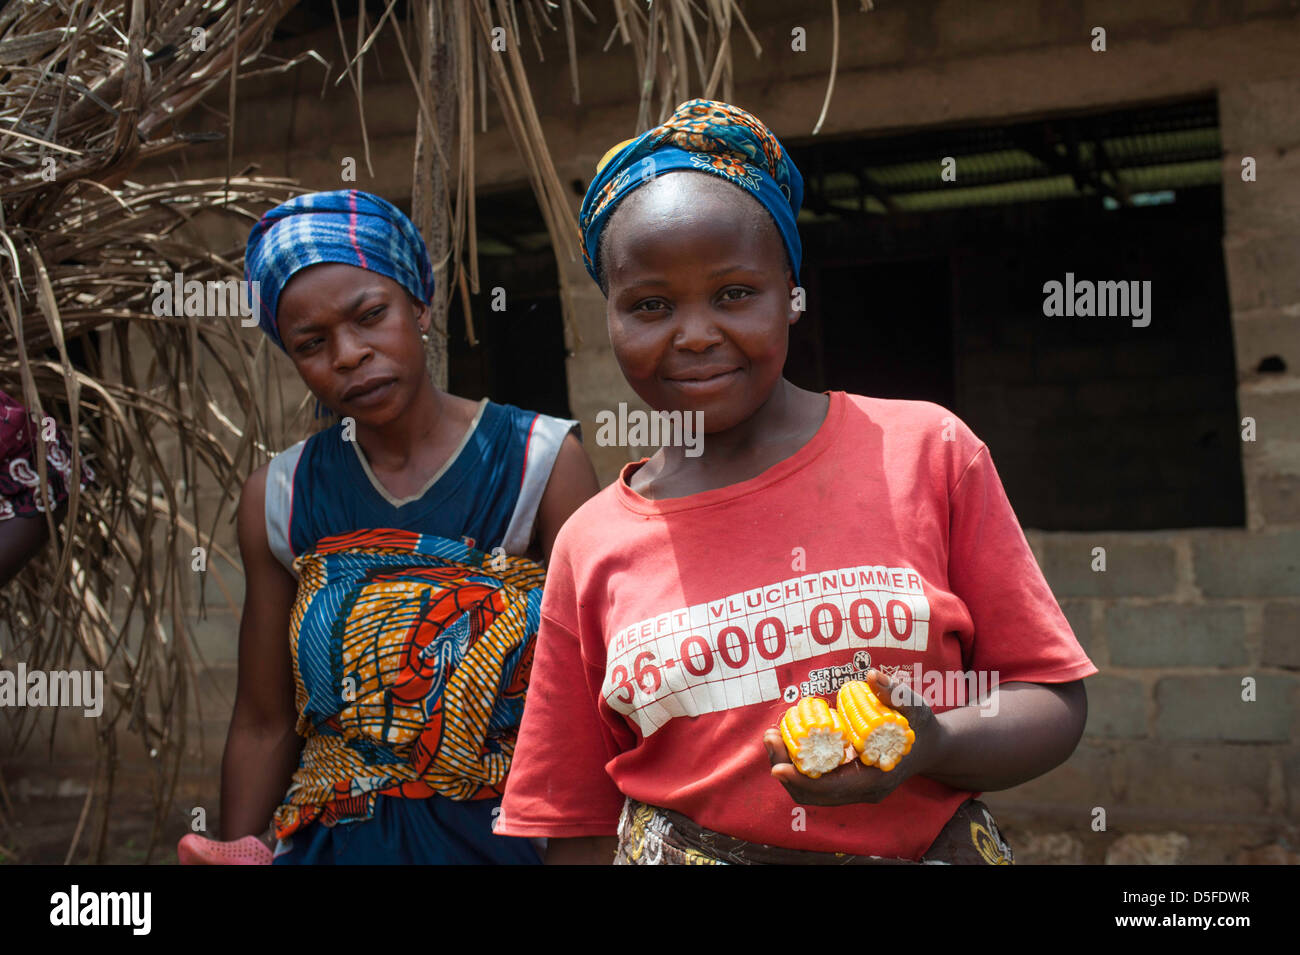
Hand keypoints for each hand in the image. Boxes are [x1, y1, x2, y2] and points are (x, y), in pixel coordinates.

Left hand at [763, 669, 941, 806]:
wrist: (931, 747)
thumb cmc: (923, 727)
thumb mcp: (915, 708)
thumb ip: (894, 694)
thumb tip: (872, 676)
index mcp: (875, 780)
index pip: (831, 789)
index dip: (802, 779)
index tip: (776, 766)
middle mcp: (862, 792)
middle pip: (813, 794)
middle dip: (785, 769)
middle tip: (769, 737)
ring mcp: (853, 790)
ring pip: (810, 791)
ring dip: (787, 766)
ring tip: (772, 736)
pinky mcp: (847, 782)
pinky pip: (816, 781)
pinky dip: (798, 765)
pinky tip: (786, 739)